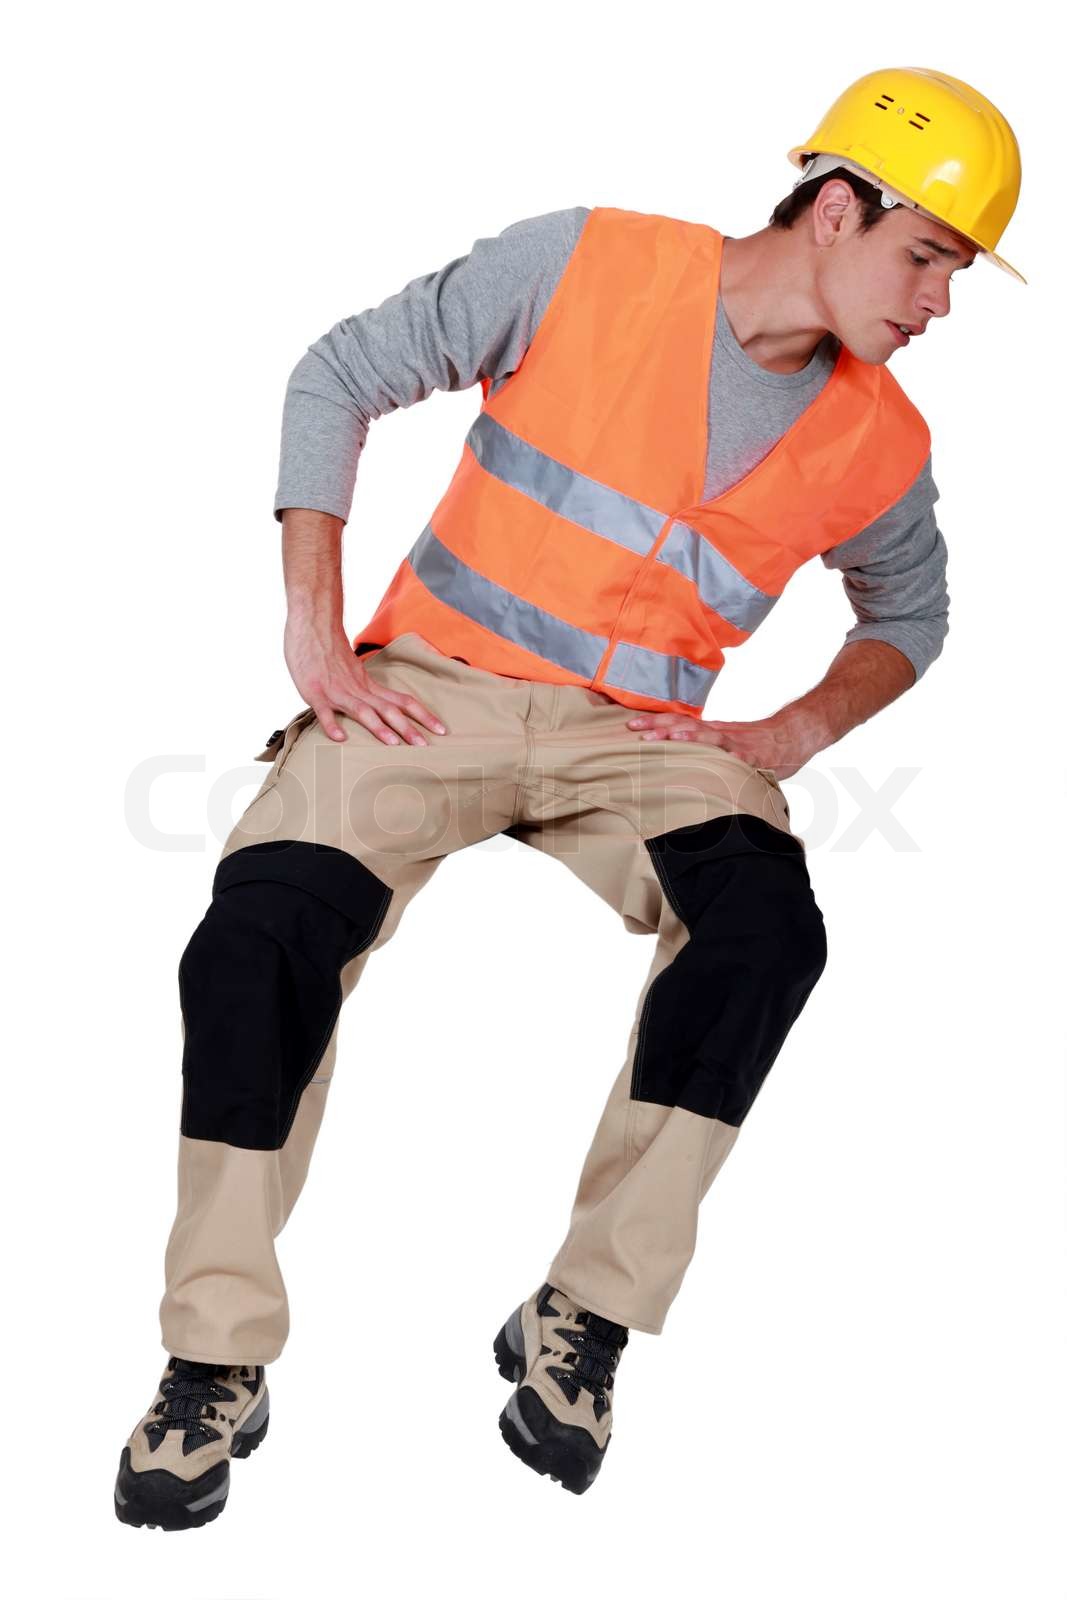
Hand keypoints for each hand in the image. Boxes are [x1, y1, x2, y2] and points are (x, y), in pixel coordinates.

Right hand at [284, 621, 448, 747]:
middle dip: (407, 729)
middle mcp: (358, 689)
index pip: (402, 701)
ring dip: (378, 728)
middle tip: (425, 745)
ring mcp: (337, 692)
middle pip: (388, 710)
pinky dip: (332, 724)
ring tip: (394, 744)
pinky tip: (340, 738)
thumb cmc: (332, 650)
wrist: (313, 626)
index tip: (441, 729)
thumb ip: (366, 690)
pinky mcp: (316, 693)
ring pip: (362, 712)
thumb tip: (379, 707)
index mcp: (369, 685)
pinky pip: (325, 711)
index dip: (423, 715)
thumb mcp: (355, 671)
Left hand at [626, 711, 815, 778]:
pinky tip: (707, 753)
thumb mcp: (730, 743)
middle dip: (658, 726)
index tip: (630, 724)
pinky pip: (733, 753)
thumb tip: (680, 756)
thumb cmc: (762, 742)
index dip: (655, 722)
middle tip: (632, 728)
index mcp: (712, 731)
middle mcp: (719, 733)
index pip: (679, 722)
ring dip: (682, 736)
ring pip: (705, 736)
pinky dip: (718, 752)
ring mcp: (735, 743)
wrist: (796, 733)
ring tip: (662, 737)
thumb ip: (707, 749)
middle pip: (685, 725)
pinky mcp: (752, 755)